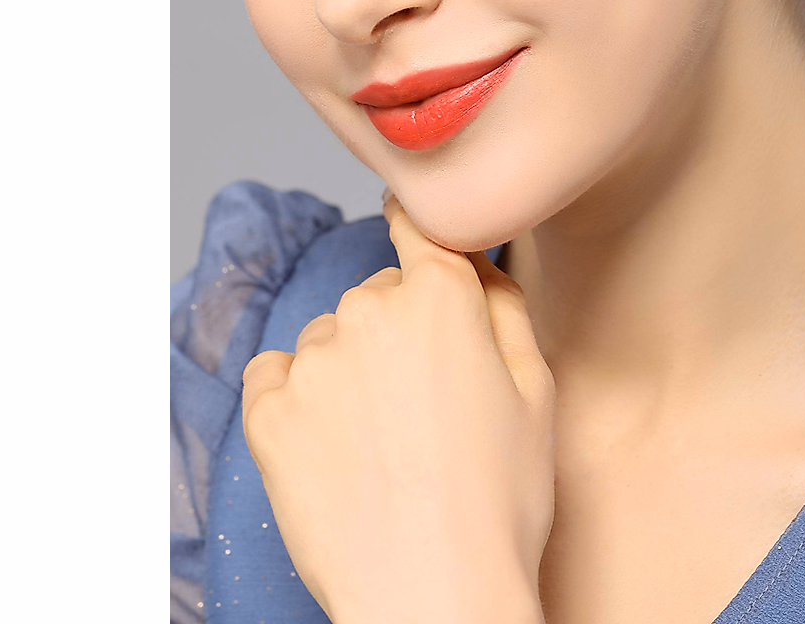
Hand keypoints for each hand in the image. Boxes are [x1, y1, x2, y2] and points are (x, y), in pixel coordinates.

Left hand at [241, 191, 554, 623]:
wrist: (433, 593)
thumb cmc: (499, 498)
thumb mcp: (537, 388)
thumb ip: (505, 304)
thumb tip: (477, 259)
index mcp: (441, 295)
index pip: (418, 229)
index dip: (413, 227)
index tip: (402, 218)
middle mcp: (369, 309)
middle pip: (377, 297)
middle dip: (397, 333)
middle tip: (424, 405)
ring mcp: (314, 360)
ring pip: (328, 340)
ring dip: (347, 370)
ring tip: (380, 442)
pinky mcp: (268, 413)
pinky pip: (273, 377)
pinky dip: (295, 398)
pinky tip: (330, 444)